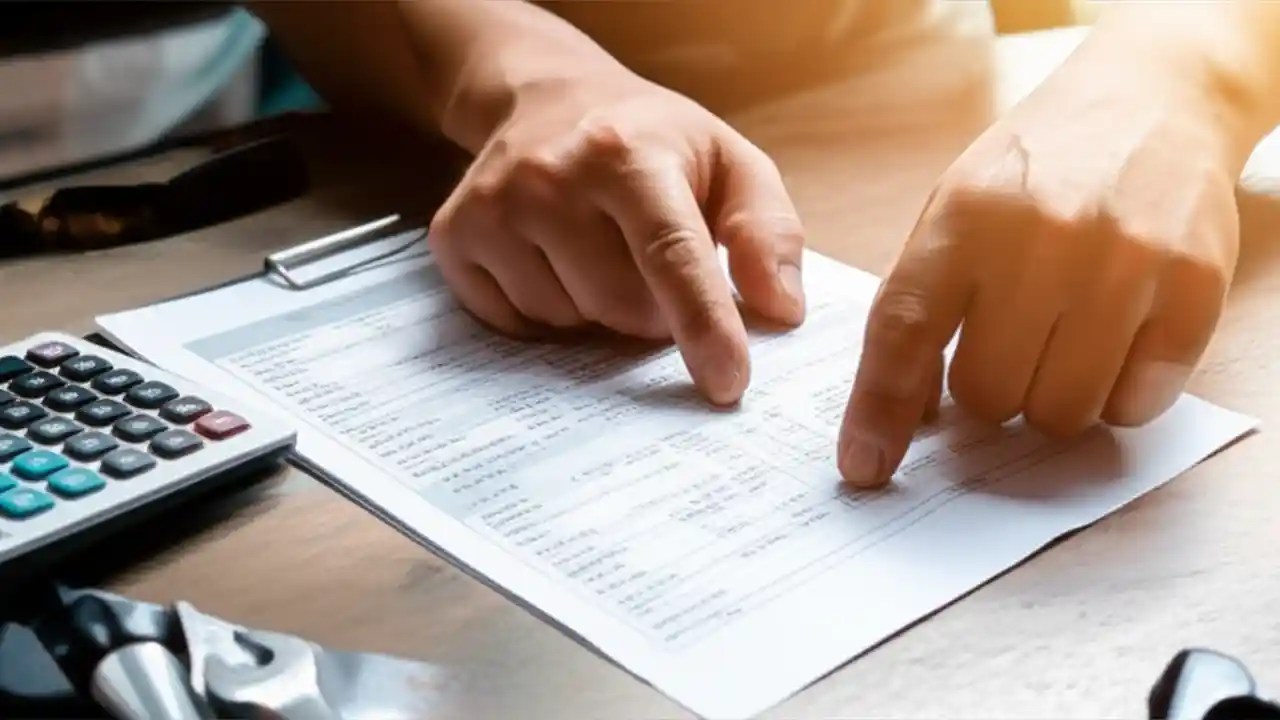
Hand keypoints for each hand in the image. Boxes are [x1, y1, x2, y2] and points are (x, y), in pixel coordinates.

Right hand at [429, 67, 805, 404]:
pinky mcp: (454, 237)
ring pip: (567, 322)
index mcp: (628, 154)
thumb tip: (780, 312)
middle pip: (620, 306)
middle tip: (651, 266)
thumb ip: (767, 231)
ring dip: (597, 311)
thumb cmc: (651, 142)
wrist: (547, 98)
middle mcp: (550, 176)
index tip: (728, 385)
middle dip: (652, 311)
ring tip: (598, 251)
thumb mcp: (729, 161)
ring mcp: (493, 208)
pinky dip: (548, 312)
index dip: (703, 325)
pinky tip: (554, 261)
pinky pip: (515, 325)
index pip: (671, 254)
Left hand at [838, 52, 1242, 487]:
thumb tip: (909, 413)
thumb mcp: (957, 210)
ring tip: (1064, 340)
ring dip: (1052, 398)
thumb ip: (924, 301)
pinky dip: (1118, 394)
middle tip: (1010, 346)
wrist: (1152, 100)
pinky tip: (1117, 341)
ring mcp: (1125, 263)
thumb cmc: (1038, 169)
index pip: (905, 334)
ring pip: (1062, 411)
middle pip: (988, 393)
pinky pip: (1136, 405)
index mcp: (966, 218)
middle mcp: (1044, 240)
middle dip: (989, 391)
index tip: (864, 466)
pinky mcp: (1193, 287)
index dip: (878, 412)